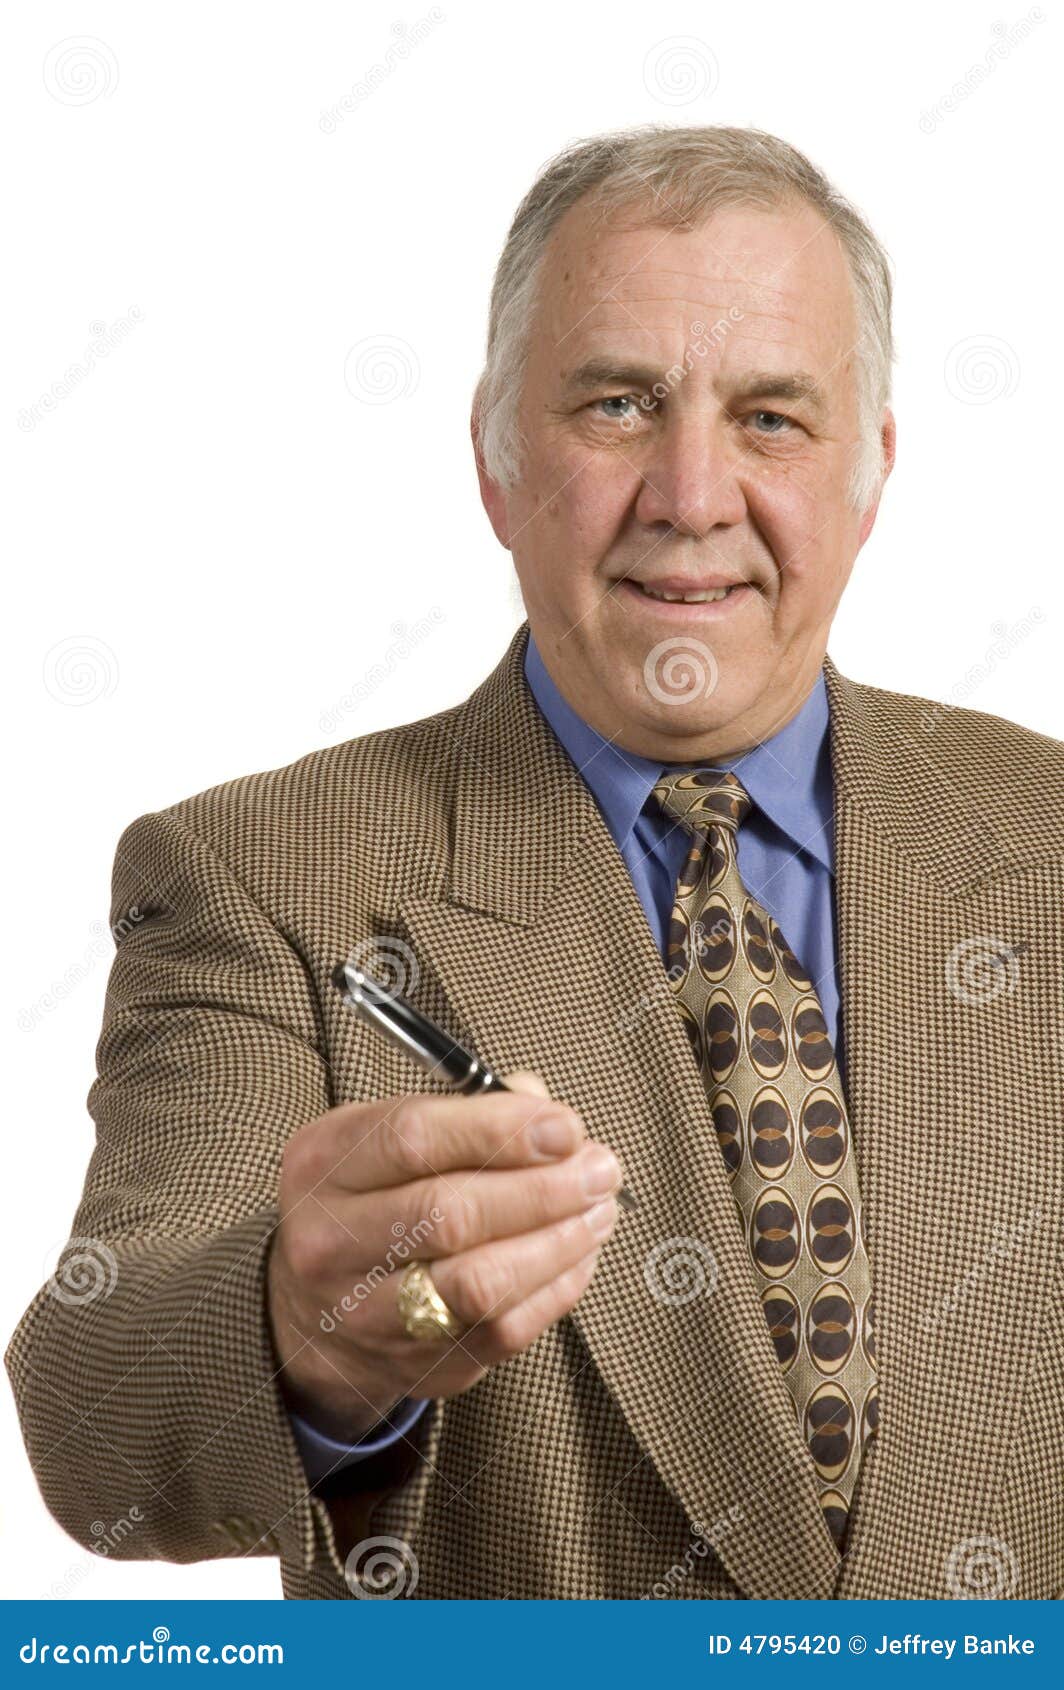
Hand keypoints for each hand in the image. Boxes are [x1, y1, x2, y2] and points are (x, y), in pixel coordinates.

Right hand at [266, 1073, 623, 1440]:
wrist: (312, 1311)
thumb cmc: (371, 1199)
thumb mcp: (384, 1136)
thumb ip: (465, 1112)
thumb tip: (545, 1110)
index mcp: (323, 1165)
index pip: (413, 1139)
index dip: (500, 1131)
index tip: (565, 1126)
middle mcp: (330, 1242)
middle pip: (450, 1214)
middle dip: (544, 1189)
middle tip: (600, 1170)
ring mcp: (367, 1314)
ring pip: (480, 1283)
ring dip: (559, 1242)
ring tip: (599, 1210)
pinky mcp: (415, 1366)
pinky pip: (501, 1330)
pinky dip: (556, 1288)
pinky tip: (579, 1254)